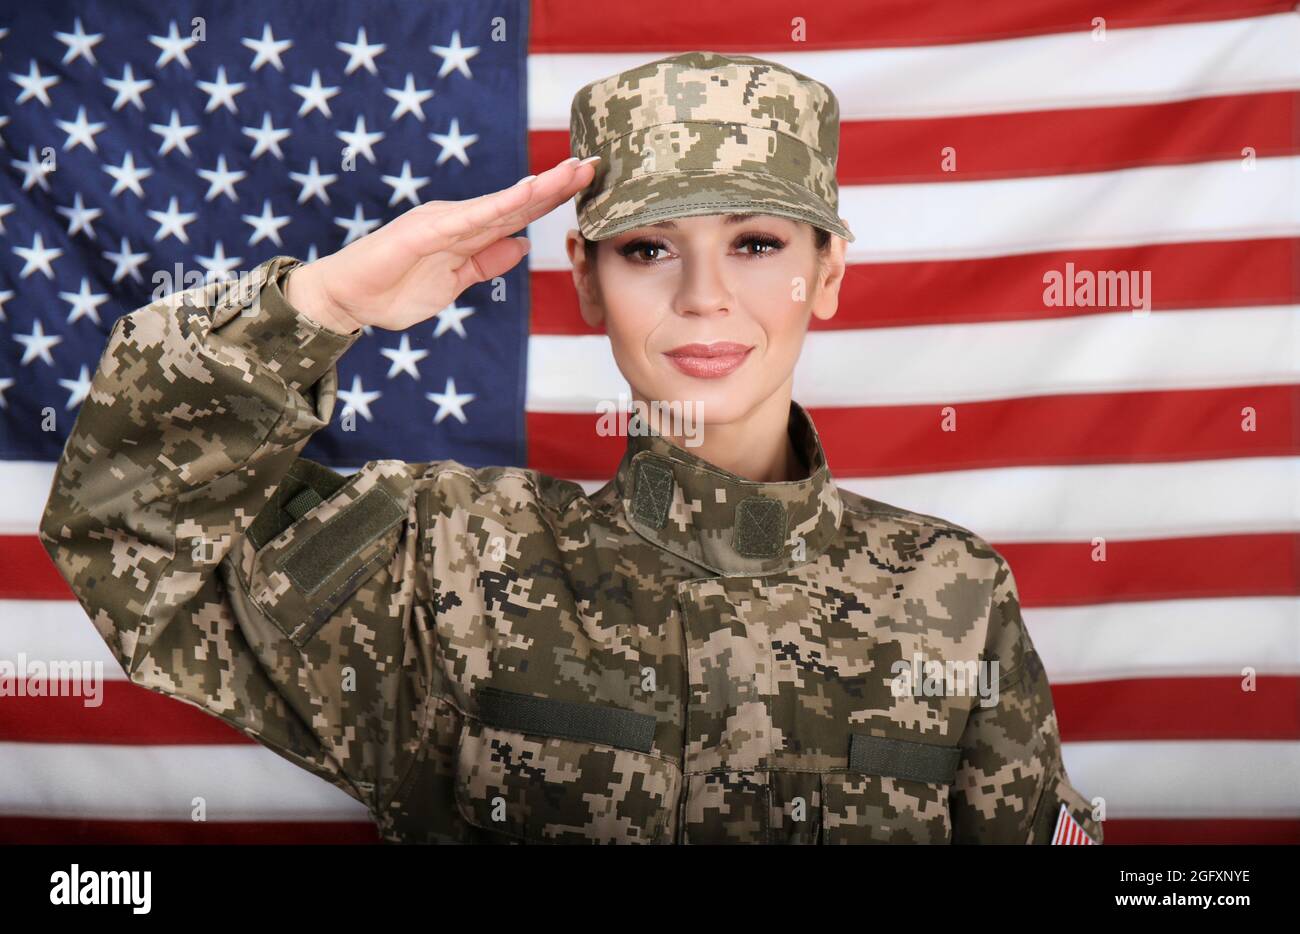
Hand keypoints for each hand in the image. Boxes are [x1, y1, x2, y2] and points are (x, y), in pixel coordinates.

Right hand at [284, 155, 600, 333]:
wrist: (348, 299)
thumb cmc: (395, 290)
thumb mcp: (456, 283)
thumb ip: (487, 263)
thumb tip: (522, 245)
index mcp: (468, 233)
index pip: (519, 214)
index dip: (553, 200)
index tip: (587, 185)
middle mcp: (459, 220)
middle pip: (517, 202)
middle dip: (556, 185)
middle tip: (593, 165)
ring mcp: (442, 222)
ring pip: (499, 204)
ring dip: (536, 189)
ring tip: (569, 174)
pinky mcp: (424, 231)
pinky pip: (469, 218)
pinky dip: (498, 206)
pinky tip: (524, 196)